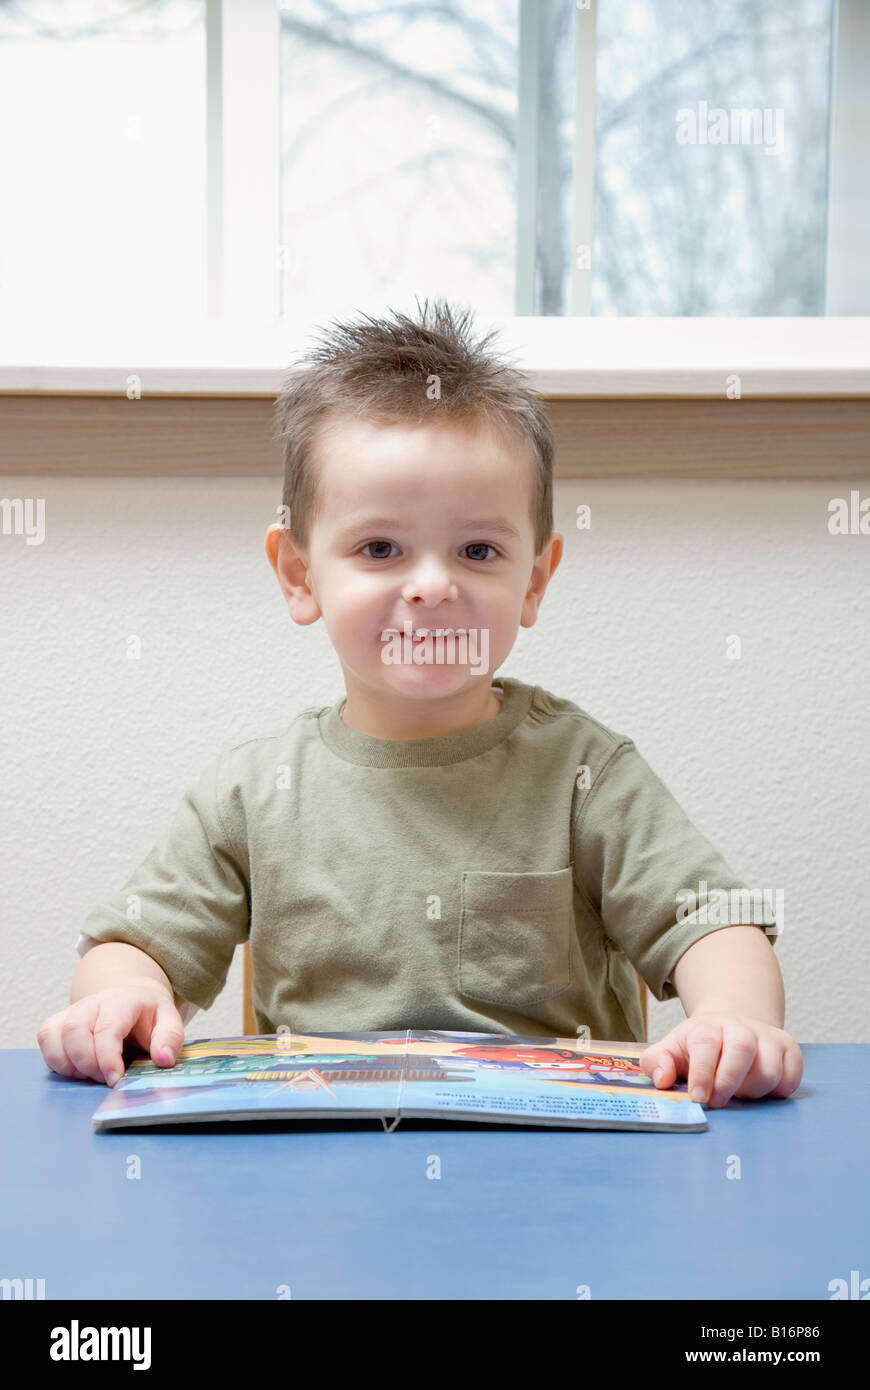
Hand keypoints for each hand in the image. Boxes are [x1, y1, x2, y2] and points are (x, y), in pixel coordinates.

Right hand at [37, 979, 184, 1087]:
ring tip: (92, 1075)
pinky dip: (57, 1061)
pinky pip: (46, 1040)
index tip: (116, 1080)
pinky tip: (78, 1068)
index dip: (107, 1057)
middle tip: (105, 1079)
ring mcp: (72, 1011)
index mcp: (122, 1001)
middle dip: (87, 1063)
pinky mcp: (58, 1022)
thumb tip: (163, 1060)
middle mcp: (92, 1003)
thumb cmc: (148, 1015)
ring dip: (70, 1065)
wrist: (132, 997)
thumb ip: (170, 1039)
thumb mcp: (169, 1021)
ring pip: (54, 1036)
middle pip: (75, 1031)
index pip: (107, 1027)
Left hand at [639, 1014, 802, 1107]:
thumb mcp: (671, 1050)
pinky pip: (791, 1077)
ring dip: (752, 1091)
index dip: (702, 1073)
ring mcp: (767, 1037)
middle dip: (729, 1082)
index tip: (698, 1098)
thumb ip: (658, 1063)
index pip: (706, 1046)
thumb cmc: (698, 1047)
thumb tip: (662, 1080)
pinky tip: (761, 1091)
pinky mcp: (789, 1048)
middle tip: (716, 1103)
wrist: (731, 1026)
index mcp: (708, 1028)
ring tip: (738, 1095)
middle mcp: (740, 1028)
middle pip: (742, 1051)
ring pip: (769, 1070)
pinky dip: (778, 1090)